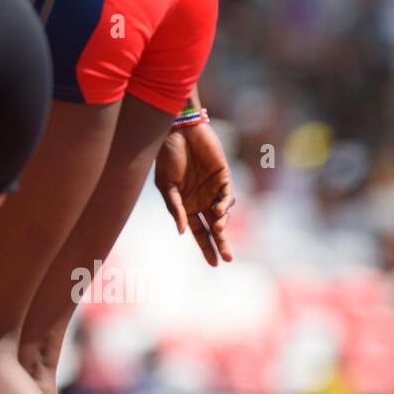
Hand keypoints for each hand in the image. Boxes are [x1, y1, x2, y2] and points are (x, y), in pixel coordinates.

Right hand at [155, 122, 234, 265]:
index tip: (214, 264)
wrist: (178, 130)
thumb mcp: (166, 185)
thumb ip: (175, 208)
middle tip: (227, 259)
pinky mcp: (224, 178)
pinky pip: (228, 197)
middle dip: (221, 244)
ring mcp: (213, 190)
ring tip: (219, 230)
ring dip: (221, 224)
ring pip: (222, 215)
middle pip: (214, 228)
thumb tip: (182, 232)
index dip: (206, 248)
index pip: (199, 232)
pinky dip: (224, 206)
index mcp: (187, 206)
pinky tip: (218, 211)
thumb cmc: (167, 156)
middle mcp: (201, 201)